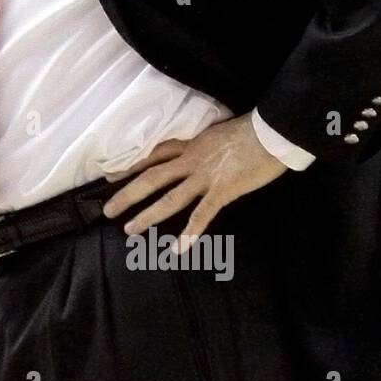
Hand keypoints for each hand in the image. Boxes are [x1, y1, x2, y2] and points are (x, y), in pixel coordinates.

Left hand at [102, 113, 288, 249]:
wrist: (272, 131)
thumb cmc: (250, 130)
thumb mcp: (216, 133)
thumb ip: (202, 145)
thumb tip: (196, 153)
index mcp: (190, 145)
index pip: (152, 155)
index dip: (130, 166)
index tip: (109, 176)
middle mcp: (191, 160)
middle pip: (151, 178)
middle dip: (128, 195)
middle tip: (108, 210)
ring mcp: (205, 176)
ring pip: (170, 198)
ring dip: (148, 216)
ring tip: (130, 230)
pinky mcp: (223, 190)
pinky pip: (202, 214)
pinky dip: (189, 233)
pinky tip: (177, 249)